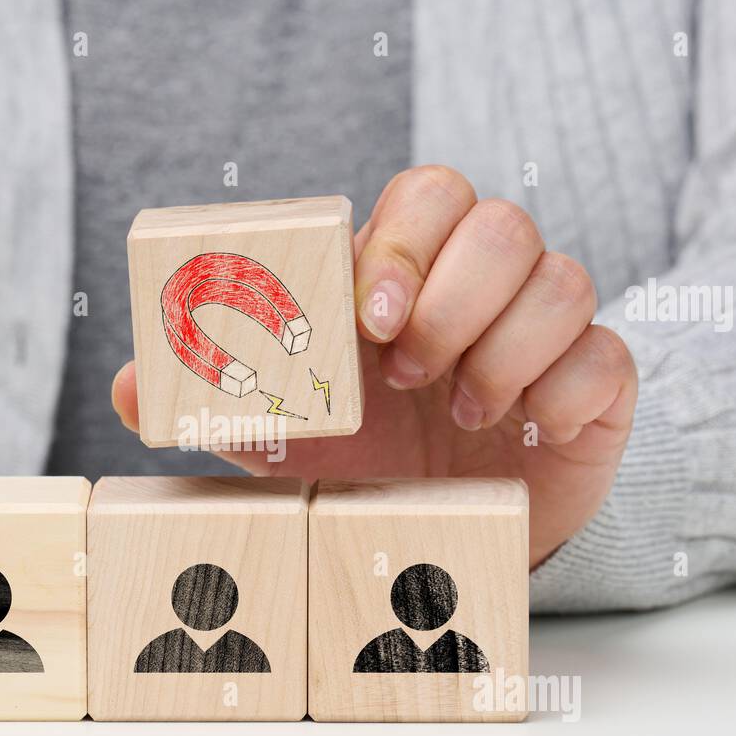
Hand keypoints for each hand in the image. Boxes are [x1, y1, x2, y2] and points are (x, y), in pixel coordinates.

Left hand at [112, 166, 636, 567]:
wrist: (450, 538)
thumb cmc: (369, 470)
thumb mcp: (288, 442)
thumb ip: (223, 404)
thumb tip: (127, 386)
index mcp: (410, 282)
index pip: (429, 197)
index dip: (403, 243)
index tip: (366, 319)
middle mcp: (484, 292)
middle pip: (503, 223)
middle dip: (452, 298)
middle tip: (409, 373)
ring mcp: (547, 335)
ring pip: (565, 279)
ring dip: (504, 350)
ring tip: (460, 414)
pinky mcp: (597, 386)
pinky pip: (607, 357)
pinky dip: (562, 394)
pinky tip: (523, 433)